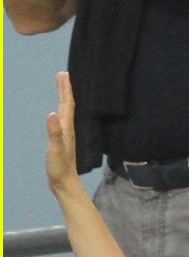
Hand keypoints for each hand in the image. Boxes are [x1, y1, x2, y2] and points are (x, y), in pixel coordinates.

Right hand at [45, 70, 81, 195]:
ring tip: (63, 88)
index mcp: (67, 128)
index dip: (65, 89)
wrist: (64, 182)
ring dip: (64, 98)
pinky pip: (63, 120)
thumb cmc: (60, 167)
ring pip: (67, 112)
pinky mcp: (63, 140)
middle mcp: (69, 129)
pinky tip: (59, 113)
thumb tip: (52, 114)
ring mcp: (66, 134)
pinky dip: (61, 111)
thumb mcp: (55, 149)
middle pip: (68, 105)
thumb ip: (54, 133)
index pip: (67, 104)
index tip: (63, 74)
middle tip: (63, 74)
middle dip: (65, 89)